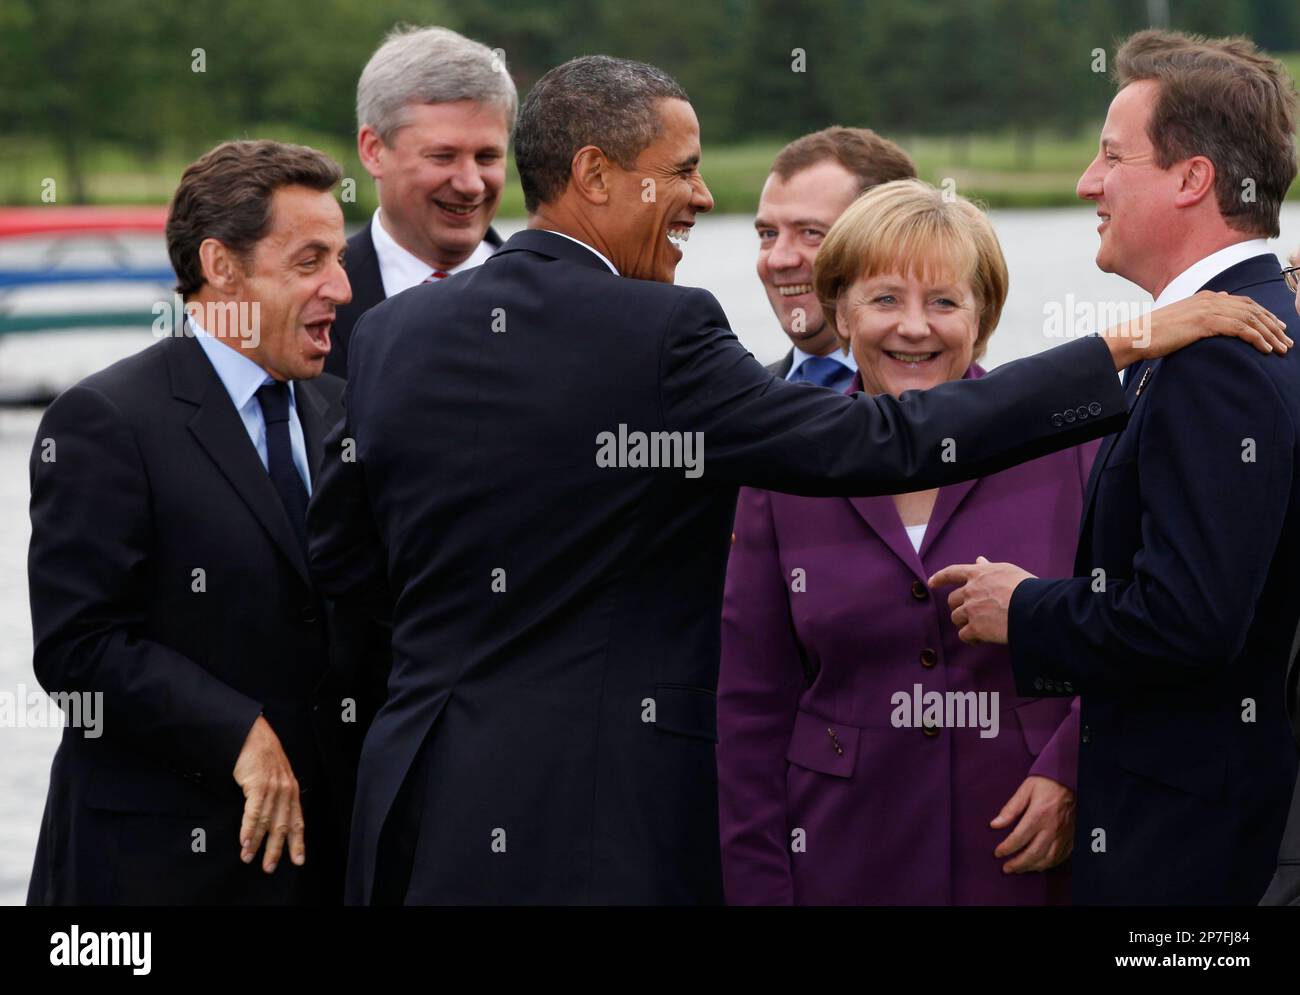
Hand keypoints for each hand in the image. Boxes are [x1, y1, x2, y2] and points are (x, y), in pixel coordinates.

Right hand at [232, 715, 304, 872]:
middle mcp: (286, 791)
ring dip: (256, 842)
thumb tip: (274, 822)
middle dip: (277, 849)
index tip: (298, 860)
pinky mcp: (258, 784)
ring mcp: (273, 787)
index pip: (297, 821)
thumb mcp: (278, 778)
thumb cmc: (264, 757)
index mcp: (292, 791)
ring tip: (249, 858)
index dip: (298, 842)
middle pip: (282, 826)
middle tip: (270, 867)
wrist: (254, 736)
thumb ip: (279, 798)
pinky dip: (248, 829)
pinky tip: (244, 841)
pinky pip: (253, 812)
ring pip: (266, 822)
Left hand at [927, 556, 1034, 644]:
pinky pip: (964, 635)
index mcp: (978, 574)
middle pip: (952, 600)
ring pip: (956, 617)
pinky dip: (970, 638)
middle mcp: (970, 591)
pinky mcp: (975, 628)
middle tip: (969, 613)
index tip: (931, 583)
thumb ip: (989, 567)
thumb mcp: (1007, 570)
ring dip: (964, 623)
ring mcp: (971, 610)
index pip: (952, 572)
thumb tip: (979, 559)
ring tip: (979, 627)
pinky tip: (979, 639)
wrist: (1033, 608)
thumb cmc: (1026, 587)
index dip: (940, 578)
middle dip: (958, 606)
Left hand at [991, 775, 1075, 872]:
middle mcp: (1052, 828)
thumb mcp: (1025, 790)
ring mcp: (1063, 834)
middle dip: (1018, 864)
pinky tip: (1039, 866)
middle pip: (1034, 853)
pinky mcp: (1071, 837)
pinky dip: (1049, 864)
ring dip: (1032, 867)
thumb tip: (995, 825)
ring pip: (1048, 858)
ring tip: (1019, 869)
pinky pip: (1061, 856)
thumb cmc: (1046, 783)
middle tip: (1006, 868)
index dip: (1006, 848)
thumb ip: (1010, 809)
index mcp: (1039, 815)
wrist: (1070, 780)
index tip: (997, 853)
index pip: (1019, 838)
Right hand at [1102, 290, 1289, 369]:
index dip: (1263, 314)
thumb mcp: (1178, 322)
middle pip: (1251, 309)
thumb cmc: (1152, 334)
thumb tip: (1215, 316)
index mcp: (1204, 297)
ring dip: (1269, 334)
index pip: (1243, 303)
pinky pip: (1240, 328)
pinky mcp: (1205, 322)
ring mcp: (1207, 309)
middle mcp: (1209, 299)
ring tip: (1281, 348)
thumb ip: (1198, 316)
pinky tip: (1265, 349)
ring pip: (1250, 319)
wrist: (1135, 337)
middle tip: (1286, 340)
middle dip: (1272, 325)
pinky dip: (1257, 338)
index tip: (1275, 327)